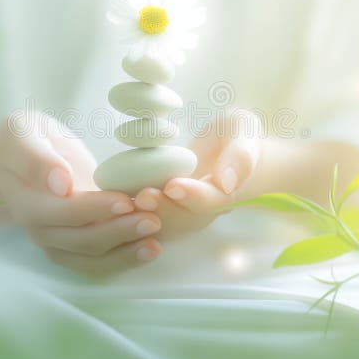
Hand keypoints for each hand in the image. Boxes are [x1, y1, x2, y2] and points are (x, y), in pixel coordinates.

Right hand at [0, 111, 162, 275]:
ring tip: (156, 239)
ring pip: (90, 256)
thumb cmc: (26, 138)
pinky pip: (95, 263)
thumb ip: (36, 156)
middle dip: (119, 231)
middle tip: (153, 219)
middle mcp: (37, 227)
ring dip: (124, 251)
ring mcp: (53, 241)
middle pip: (80, 238)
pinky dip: (123, 259)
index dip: (95, 209)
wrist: (22, 159)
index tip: (126, 200)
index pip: (62, 210)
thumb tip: (60, 183)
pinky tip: (150, 248)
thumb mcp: (22, 131)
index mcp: (24, 198)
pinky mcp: (70, 248)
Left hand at [134, 110, 261, 238]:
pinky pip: (152, 218)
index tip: (174, 186)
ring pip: (167, 225)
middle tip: (143, 195)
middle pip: (186, 219)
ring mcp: (187, 211)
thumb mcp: (245, 132)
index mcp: (228, 192)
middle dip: (164, 209)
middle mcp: (206, 209)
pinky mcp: (169, 207)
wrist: (236, 151)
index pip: (211, 200)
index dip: (193, 196)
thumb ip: (240, 154)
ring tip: (127, 200)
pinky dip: (134, 215)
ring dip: (147, 216)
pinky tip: (114, 201)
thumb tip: (227, 182)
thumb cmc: (240, 136)